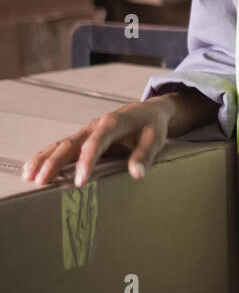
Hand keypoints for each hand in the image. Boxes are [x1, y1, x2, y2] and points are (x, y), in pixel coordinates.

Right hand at [20, 98, 172, 187]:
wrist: (147, 111)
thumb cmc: (152, 125)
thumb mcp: (155, 138)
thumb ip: (145, 155)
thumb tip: (137, 174)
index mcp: (113, 123)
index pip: (96, 143)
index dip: (86, 162)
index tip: (79, 181)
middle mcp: (95, 126)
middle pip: (71, 143)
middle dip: (55, 162)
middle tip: (42, 180)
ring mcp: (86, 132)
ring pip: (61, 144)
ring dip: (44, 159)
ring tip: (28, 175)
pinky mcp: (83, 138)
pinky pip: (62, 146)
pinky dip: (46, 156)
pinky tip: (32, 168)